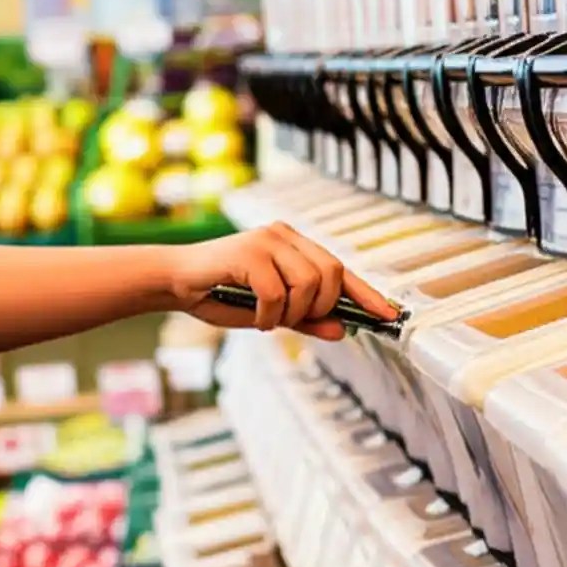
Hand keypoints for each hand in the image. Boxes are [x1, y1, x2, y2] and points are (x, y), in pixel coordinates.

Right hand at [169, 222, 397, 339]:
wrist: (176, 282)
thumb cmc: (223, 294)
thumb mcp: (272, 313)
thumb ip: (307, 320)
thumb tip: (343, 331)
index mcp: (296, 245)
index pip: (342, 269)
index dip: (367, 294)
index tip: (389, 316)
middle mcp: (286, 236)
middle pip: (331, 275)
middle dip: (320, 308)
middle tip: (292, 321)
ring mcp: (267, 240)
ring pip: (308, 284)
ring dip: (291, 313)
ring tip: (267, 318)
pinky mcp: (249, 252)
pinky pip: (277, 293)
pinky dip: (268, 315)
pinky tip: (253, 316)